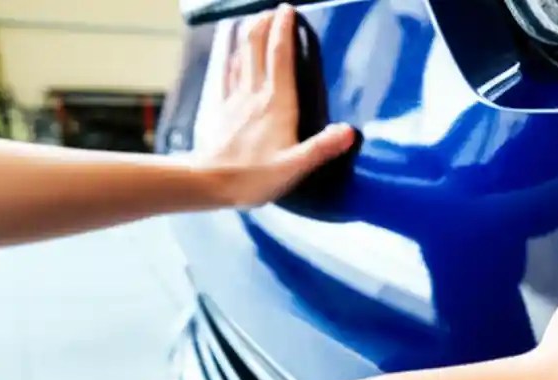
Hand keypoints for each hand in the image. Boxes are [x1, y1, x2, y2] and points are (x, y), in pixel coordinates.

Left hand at [193, 4, 354, 207]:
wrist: (208, 184)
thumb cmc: (253, 178)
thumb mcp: (294, 167)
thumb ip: (322, 148)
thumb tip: (349, 131)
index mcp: (277, 104)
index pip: (280, 56)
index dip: (284, 29)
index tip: (288, 9)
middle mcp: (255, 95)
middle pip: (256, 47)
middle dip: (264, 23)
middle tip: (272, 10)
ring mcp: (235, 100)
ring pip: (241, 56)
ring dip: (248, 35)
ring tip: (254, 21)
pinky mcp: (221, 110)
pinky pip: (227, 74)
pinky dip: (231, 57)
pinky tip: (232, 53)